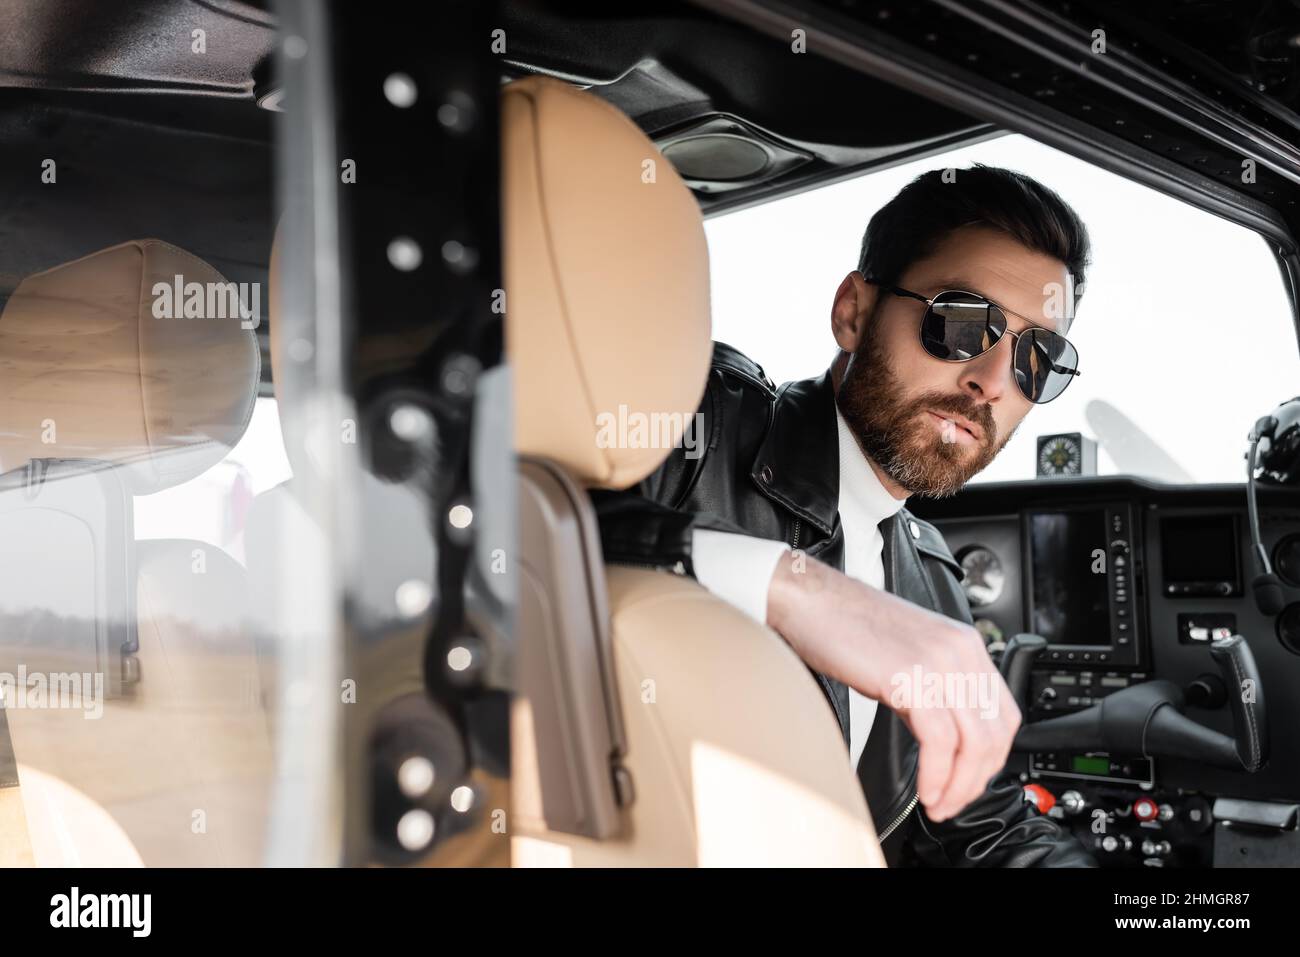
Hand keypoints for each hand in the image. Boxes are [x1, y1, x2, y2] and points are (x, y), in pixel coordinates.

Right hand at [766, 550, 1019, 821]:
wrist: (809, 600)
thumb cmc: (844, 625)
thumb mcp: (904, 657)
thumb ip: (930, 693)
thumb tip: (939, 739)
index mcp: (963, 645)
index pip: (1003, 714)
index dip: (991, 759)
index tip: (969, 782)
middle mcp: (960, 651)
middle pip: (994, 734)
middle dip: (976, 781)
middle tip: (952, 804)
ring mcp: (940, 662)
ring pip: (974, 743)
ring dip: (958, 786)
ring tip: (938, 804)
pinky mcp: (913, 677)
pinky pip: (941, 741)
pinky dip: (937, 776)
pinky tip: (925, 790)